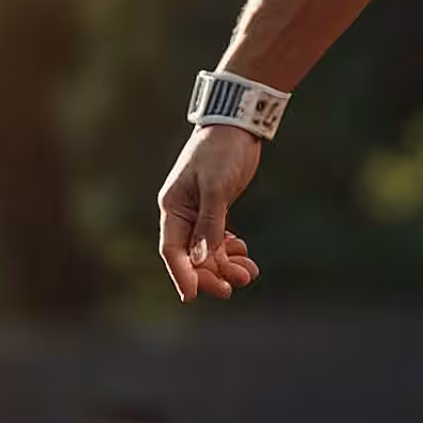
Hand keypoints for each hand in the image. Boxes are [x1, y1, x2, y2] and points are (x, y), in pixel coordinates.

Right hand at [158, 124, 263, 302]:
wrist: (237, 125)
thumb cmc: (222, 151)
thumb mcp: (216, 186)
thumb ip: (210, 223)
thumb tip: (201, 259)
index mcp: (173, 207)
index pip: (172, 250)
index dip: (182, 275)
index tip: (192, 297)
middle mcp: (183, 214)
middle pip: (192, 257)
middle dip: (211, 275)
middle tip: (233, 288)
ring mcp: (199, 214)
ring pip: (208, 252)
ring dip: (226, 266)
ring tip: (249, 274)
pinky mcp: (216, 211)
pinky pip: (219, 241)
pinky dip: (231, 253)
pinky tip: (245, 258)